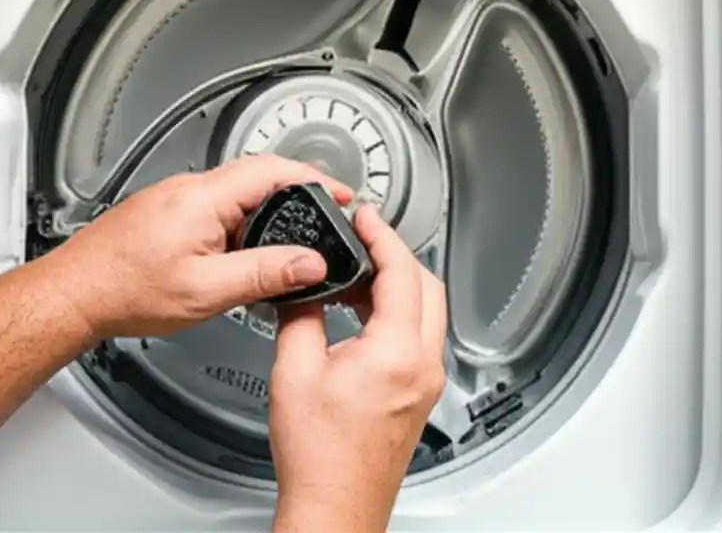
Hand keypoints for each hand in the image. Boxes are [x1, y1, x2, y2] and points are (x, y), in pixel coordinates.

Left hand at [35, 155, 351, 339]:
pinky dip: (244, 222)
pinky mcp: (166, 214)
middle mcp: (189, 189)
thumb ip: (263, 274)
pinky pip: (218, 206)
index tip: (342, 195)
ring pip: (238, 193)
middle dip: (299, 193)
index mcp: (203, 198)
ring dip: (270, 210)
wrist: (74, 295)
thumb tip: (309, 264)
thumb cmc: (125, 292)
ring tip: (293, 241)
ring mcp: (176, 199)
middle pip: (258, 177)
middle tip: (328, 214)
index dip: (315, 180)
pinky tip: (247, 251)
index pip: (273, 171)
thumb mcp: (206, 291)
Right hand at [268, 206, 446, 532]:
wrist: (334, 506)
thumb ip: (300, 316)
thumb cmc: (318, 457)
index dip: (382, 236)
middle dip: (397, 255)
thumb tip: (303, 287)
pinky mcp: (418, 396)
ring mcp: (426, 383)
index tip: (366, 217)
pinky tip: (361, 314)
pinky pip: (418, 338)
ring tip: (355, 273)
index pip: (402, 273)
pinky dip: (396, 314)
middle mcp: (423, 367)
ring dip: (397, 285)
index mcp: (397, 353)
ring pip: (427, 312)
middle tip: (364, 238)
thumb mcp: (293, 371)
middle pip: (428, 287)